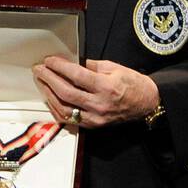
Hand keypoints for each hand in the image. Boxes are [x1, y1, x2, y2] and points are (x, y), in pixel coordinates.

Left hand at [33, 56, 159, 127]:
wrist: (148, 103)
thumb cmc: (132, 83)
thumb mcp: (114, 68)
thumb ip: (90, 66)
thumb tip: (69, 62)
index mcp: (106, 87)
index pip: (76, 76)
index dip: (59, 67)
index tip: (49, 60)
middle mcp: (99, 104)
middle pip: (66, 92)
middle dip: (49, 79)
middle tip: (39, 70)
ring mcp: (95, 118)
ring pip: (64, 108)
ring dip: (48, 94)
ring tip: (41, 82)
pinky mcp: (93, 126)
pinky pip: (69, 119)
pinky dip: (56, 108)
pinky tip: (49, 98)